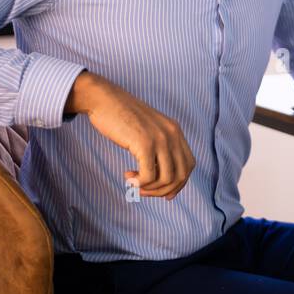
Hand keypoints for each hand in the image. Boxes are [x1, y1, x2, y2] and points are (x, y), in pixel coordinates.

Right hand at [65, 71, 195, 198]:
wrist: (104, 99)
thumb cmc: (121, 117)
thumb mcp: (148, 130)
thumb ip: (157, 146)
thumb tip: (160, 177)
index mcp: (175, 131)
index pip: (189, 165)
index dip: (179, 183)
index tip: (164, 193)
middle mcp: (172, 134)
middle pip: (180, 175)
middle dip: (163, 190)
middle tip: (143, 190)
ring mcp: (160, 139)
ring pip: (166, 179)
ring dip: (150, 189)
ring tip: (134, 183)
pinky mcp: (145, 144)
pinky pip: (149, 176)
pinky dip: (139, 183)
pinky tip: (128, 178)